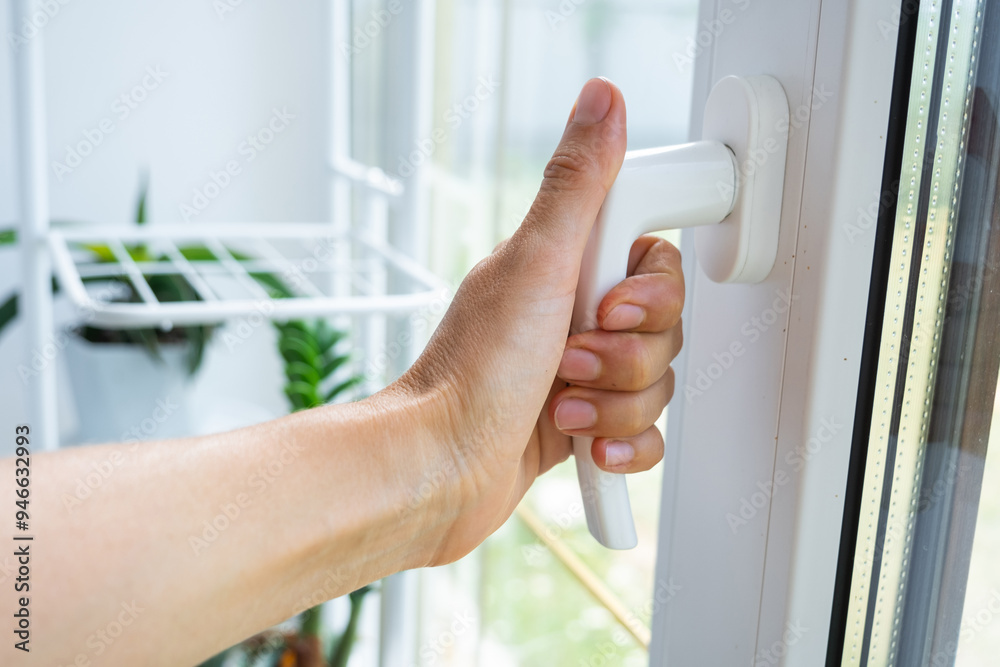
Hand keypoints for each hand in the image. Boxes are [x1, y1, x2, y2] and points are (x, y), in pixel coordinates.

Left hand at [397, 78, 683, 564]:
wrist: (439, 470)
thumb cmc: (472, 374)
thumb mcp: (535, 263)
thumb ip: (577, 184)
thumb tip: (601, 100)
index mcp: (563, 269)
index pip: (655, 263)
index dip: (649, 294)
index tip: (607, 305)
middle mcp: (572, 318)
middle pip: (663, 329)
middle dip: (626, 358)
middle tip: (570, 359)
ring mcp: (579, 375)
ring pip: (657, 385)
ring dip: (615, 405)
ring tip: (561, 405)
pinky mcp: (583, 426)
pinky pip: (645, 434)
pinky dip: (622, 446)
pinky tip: (587, 445)